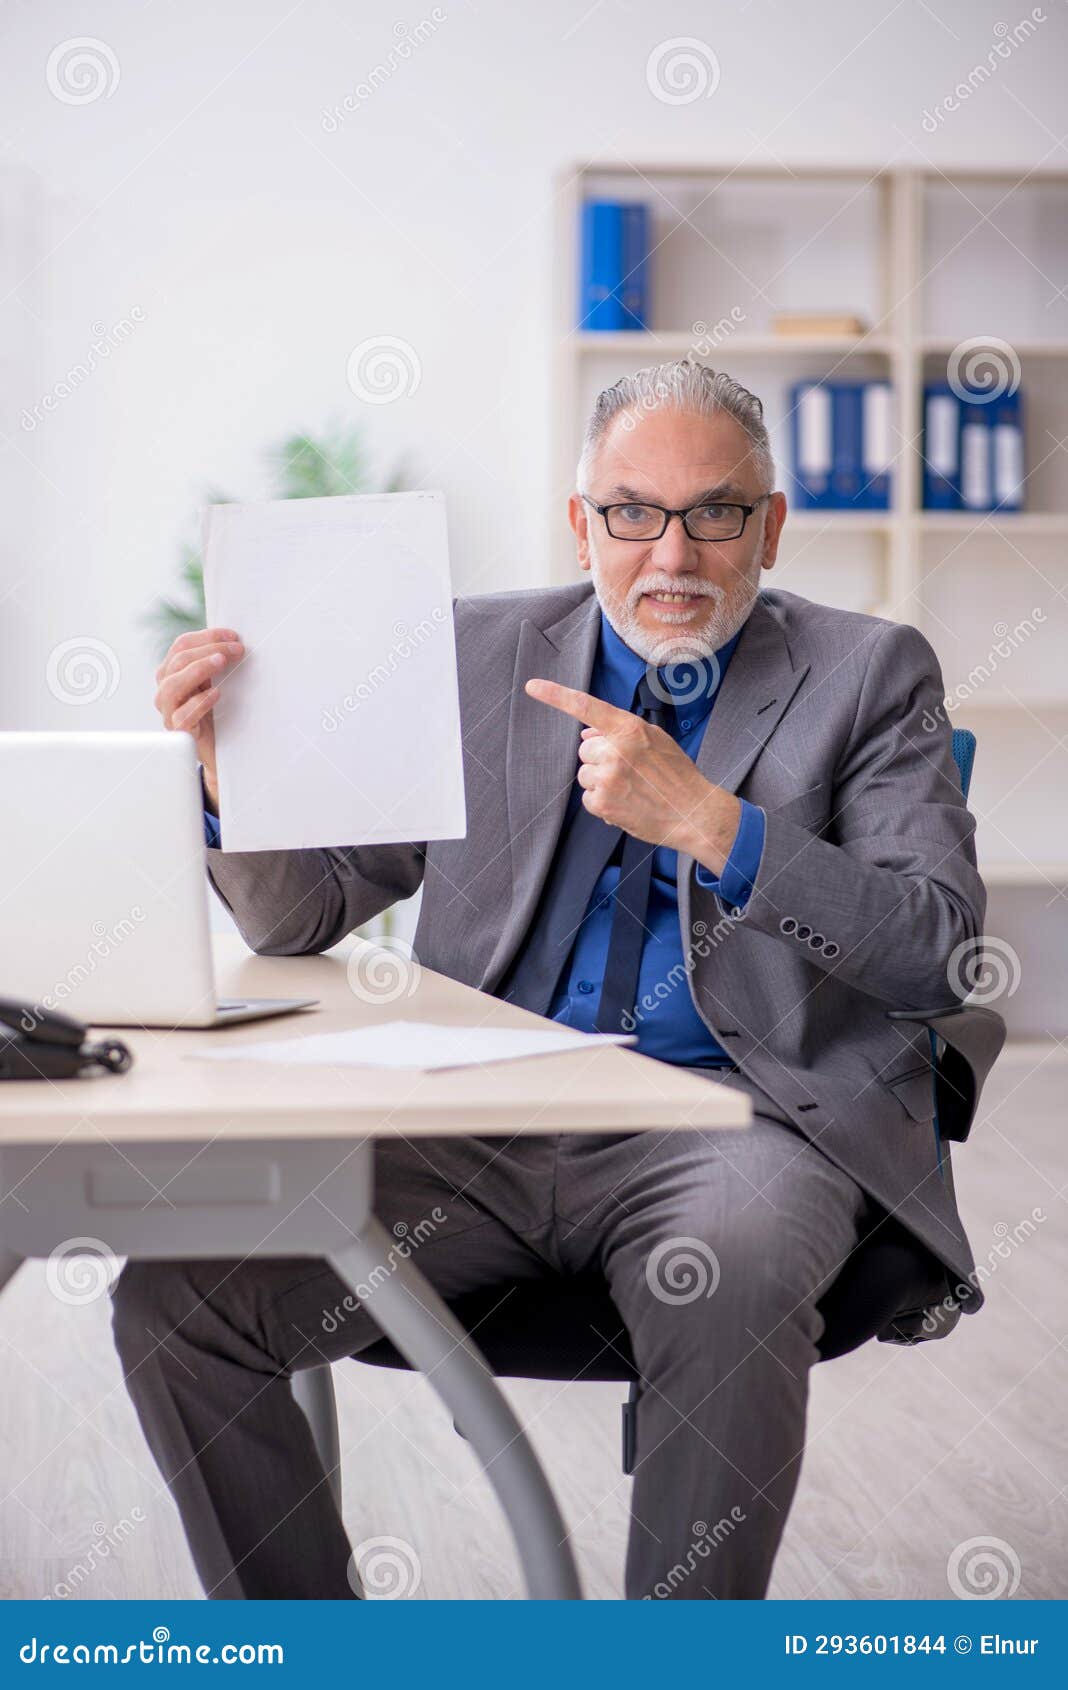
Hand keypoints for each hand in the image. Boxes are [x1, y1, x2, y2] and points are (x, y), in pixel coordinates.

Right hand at [154, 628, 244, 811]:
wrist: (217, 750)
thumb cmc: (214, 712)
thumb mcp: (212, 683)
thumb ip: (213, 663)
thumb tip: (233, 640)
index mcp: (171, 672)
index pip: (182, 645)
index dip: (207, 636)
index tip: (234, 636)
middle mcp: (165, 690)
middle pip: (178, 661)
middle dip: (208, 649)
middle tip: (236, 649)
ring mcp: (169, 712)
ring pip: (173, 686)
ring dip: (198, 669)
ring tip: (221, 662)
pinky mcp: (179, 732)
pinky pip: (183, 716)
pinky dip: (199, 702)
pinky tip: (215, 694)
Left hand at [525, 678, 740, 868]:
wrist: (693, 813)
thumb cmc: (677, 776)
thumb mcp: (655, 740)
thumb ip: (621, 731)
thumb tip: (586, 733)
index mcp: (630, 729)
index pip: (586, 707)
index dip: (556, 695)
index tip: (532, 686)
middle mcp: (615, 750)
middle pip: (585, 750)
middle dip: (601, 759)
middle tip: (630, 771)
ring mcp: (607, 777)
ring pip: (584, 774)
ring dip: (601, 781)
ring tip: (630, 789)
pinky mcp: (602, 803)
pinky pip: (587, 798)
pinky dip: (602, 802)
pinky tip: (625, 804)